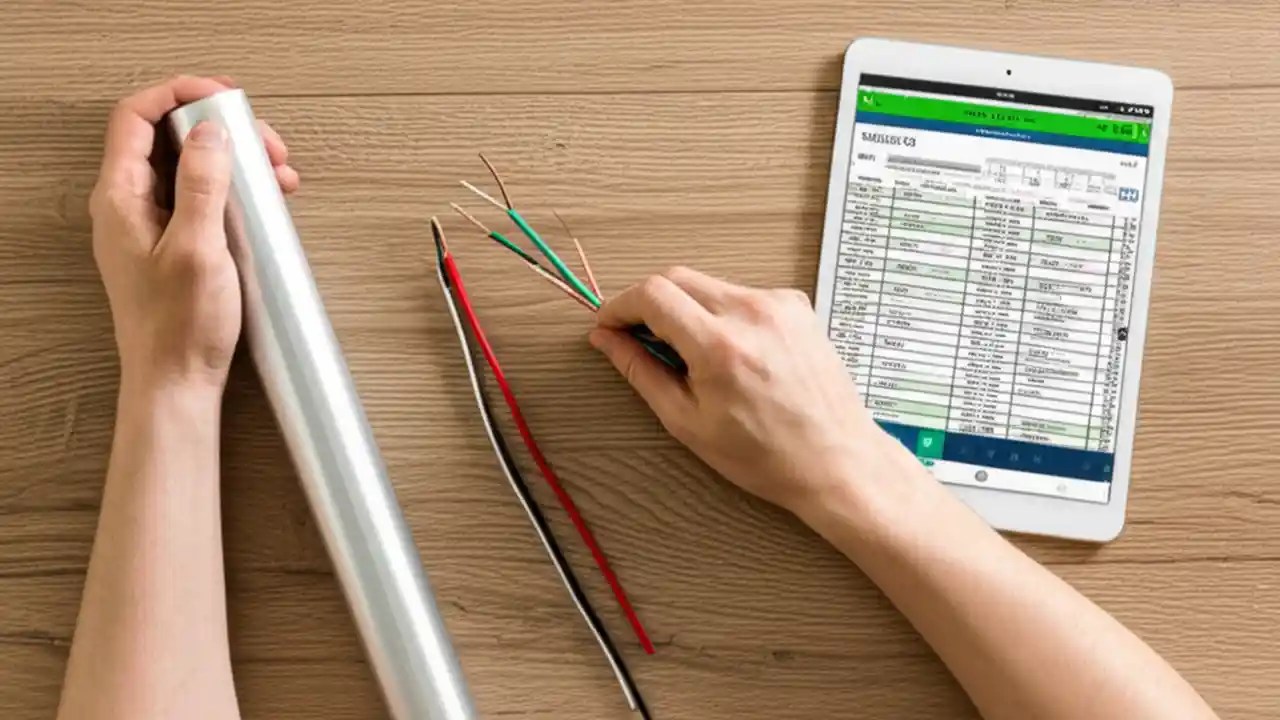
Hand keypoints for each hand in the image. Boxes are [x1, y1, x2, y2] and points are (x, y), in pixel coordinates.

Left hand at [90, 76, 299, 390]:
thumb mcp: (198, 248)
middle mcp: (130, 204)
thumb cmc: (180, 327)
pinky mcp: (176, 244)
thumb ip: (202, 184)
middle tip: (267, 147)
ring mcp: (153, 224)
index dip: (180, 94)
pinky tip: (267, 203)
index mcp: (121, 198)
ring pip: (192, 165)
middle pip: (170, 136)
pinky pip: (203, 196)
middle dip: (223, 129)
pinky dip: (237, 189)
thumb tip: (211, 131)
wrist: (177, 382)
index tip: (226, 100)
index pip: (136, 115)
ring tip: (280, 177)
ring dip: (238, 160)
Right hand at [590, 267, 904, 515]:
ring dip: (686, 309)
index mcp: (721, 346)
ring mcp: (779, 304)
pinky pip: (740, 294)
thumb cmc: (765, 455)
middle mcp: (751, 313)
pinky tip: (730, 353)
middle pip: (676, 278)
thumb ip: (641, 372)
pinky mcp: (796, 304)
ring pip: (707, 284)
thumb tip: (606, 339)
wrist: (836, 460)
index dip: (619, 306)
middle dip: (648, 304)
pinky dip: (721, 314)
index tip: (608, 325)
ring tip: (691, 357)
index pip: (652, 294)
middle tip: (639, 339)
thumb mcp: (687, 422)